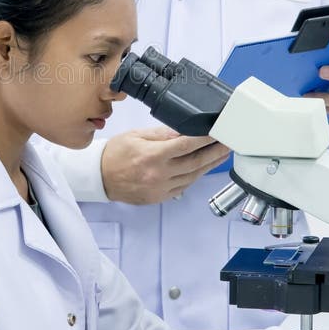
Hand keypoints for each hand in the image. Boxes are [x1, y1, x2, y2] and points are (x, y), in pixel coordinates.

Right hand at [100, 127, 229, 204]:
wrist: (100, 178)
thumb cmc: (115, 154)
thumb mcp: (136, 136)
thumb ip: (161, 134)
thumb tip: (183, 132)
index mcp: (152, 156)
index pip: (186, 145)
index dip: (205, 139)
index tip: (216, 132)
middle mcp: (159, 174)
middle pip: (195, 162)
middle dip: (214, 152)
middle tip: (228, 143)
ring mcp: (161, 188)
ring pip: (193, 176)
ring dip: (209, 165)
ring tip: (221, 155)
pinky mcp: (160, 197)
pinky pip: (184, 186)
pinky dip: (196, 176)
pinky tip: (203, 168)